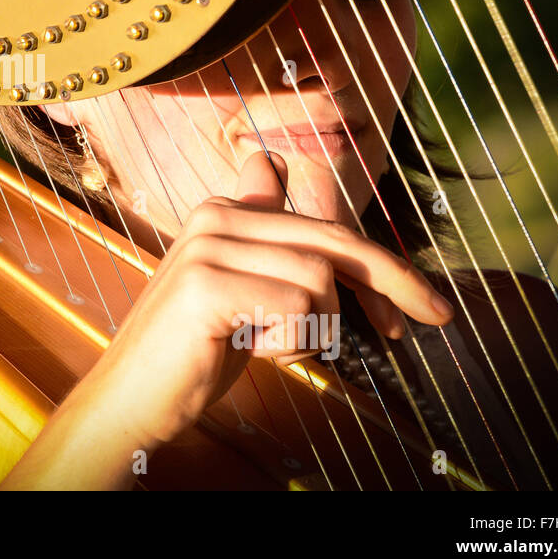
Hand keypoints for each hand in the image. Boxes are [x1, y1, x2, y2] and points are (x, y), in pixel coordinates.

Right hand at [80, 149, 455, 448]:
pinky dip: (290, 342)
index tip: (420, 303)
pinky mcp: (207, 284)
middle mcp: (216, 216)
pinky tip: (251, 351)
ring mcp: (208, 246)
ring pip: (319, 278)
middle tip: (429, 321)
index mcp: (226, 212)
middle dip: (392, 283)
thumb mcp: (236, 287)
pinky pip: (296, 307)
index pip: (326, 226)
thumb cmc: (190, 352)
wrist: (129, 399)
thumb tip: (266, 159)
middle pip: (334, 242)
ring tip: (267, 347)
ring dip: (313, 329)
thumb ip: (261, 233)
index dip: (380, 264)